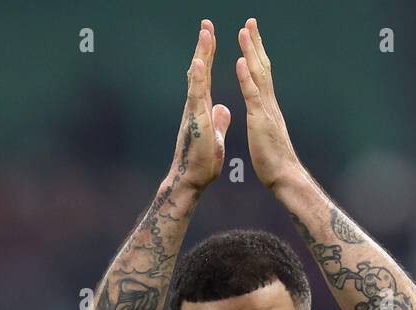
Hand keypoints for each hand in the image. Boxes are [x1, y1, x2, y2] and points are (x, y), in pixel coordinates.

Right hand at [171, 20, 230, 192]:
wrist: (192, 180)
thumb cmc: (201, 162)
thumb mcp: (216, 137)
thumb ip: (219, 121)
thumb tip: (224, 109)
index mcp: (203, 107)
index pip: (207, 76)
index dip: (210, 56)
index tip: (212, 36)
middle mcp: (196, 105)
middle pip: (200, 70)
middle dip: (204, 47)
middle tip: (206, 24)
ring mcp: (194, 111)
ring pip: (197, 77)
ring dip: (201, 54)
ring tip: (205, 32)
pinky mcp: (195, 120)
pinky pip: (196, 96)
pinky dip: (197, 78)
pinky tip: (198, 62)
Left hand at [236, 18, 300, 190]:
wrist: (284, 176)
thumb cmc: (273, 161)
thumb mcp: (264, 135)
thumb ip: (262, 121)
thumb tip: (261, 115)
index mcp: (267, 107)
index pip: (261, 75)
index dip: (255, 55)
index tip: (249, 37)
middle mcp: (269, 103)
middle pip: (263, 67)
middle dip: (255, 43)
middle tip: (250, 21)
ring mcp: (266, 110)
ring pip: (258, 75)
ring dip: (251, 51)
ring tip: (243, 31)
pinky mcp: (260, 120)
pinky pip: (252, 94)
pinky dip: (246, 76)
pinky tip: (241, 60)